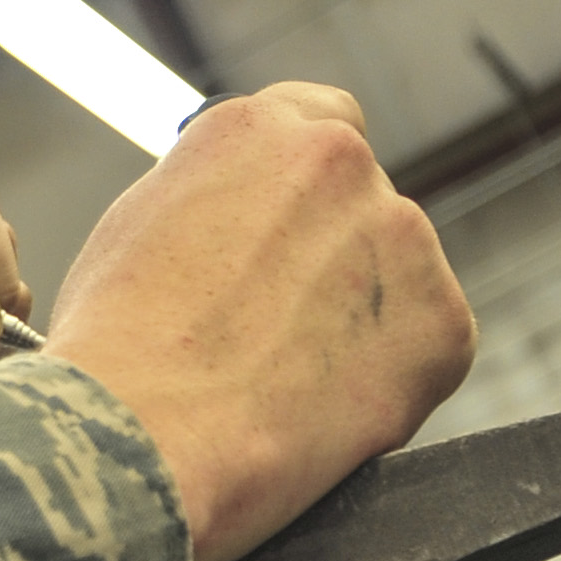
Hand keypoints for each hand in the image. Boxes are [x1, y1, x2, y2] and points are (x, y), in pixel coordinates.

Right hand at [43, 83, 474, 560]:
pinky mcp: (444, 321)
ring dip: (365, 320)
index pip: (326, 122)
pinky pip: (429, 348)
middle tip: (279, 332)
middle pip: (362, 208)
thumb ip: (215, 196)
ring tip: (288, 382)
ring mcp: (402, 238)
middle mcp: (341, 161)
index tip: (298, 229)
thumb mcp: (140, 224)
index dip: (311, 188)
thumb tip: (247, 213)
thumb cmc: (116, 348)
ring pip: (398, 279)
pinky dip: (394, 381)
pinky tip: (326, 410)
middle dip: (335, 263)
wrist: (143, 437)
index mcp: (258, 126)